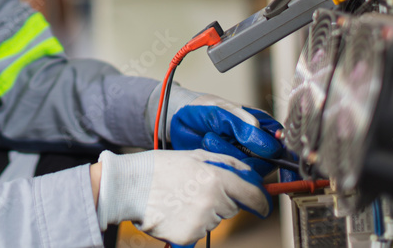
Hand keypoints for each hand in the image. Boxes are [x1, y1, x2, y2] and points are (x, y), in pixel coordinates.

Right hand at [95, 149, 271, 245]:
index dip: (261, 201)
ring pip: (215, 219)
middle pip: (233, 207)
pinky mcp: (188, 237)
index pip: (253, 196)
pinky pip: (199, 232)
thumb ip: (226, 164)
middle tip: (197, 188)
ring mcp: (201, 222)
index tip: (263, 204)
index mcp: (217, 178)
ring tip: (181, 198)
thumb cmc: (160, 168)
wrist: (129, 187)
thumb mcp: (195, 156)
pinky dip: (191, 224)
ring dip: (205, 211)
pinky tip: (175, 211)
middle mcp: (213, 202)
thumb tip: (250, 174)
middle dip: (222, 200)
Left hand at [159, 89, 283, 176]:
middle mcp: (257, 144)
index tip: (255, 144)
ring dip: (226, 153)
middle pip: (267, 160)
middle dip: (242, 150)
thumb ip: (245, 127)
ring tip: (209, 138)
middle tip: (220, 135)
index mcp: (262, 125)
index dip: (272, 147)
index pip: (281, 142)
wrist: (178, 119)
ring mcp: (243, 157)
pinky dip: (219, 160)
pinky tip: (207, 147)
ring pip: (249, 168)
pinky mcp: (230, 168)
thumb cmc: (203, 110)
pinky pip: (233, 173)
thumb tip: (269, 146)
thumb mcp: (223, 112)